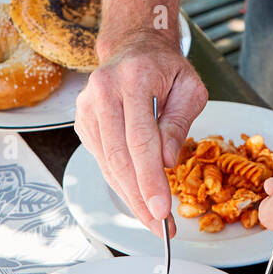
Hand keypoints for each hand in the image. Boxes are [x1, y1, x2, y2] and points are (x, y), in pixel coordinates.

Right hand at [75, 29, 206, 237]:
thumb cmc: (167, 68)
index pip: (140, 138)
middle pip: (119, 157)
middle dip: (140, 197)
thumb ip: (179, 122)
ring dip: (130, 196)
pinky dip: (120, 182)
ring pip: (107, 163)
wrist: (135, 47)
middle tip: (160, 226)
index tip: (162, 209)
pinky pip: (102, 160)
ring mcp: (87, 106)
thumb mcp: (190, 88)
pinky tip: (138, 198)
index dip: (150, 178)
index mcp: (134, 78)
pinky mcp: (82, 121)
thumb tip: (167, 161)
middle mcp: (103, 91)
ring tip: (154, 222)